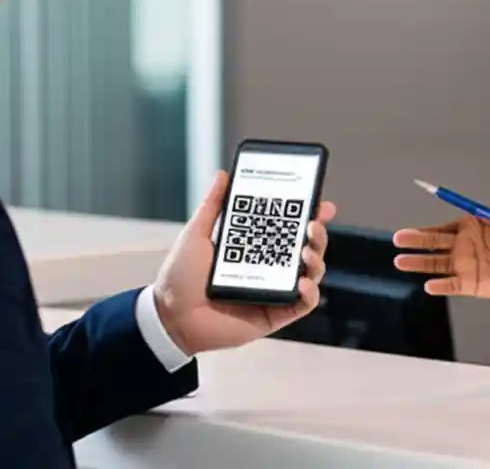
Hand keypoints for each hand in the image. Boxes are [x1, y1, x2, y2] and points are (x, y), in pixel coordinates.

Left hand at [153, 171, 335, 355]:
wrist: (170, 315)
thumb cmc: (180, 277)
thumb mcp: (197, 233)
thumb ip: (213, 205)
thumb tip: (223, 174)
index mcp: (253, 246)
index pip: (288, 228)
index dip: (308, 215)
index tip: (319, 203)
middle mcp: (268, 267)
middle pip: (306, 248)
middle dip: (317, 234)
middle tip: (313, 225)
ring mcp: (273, 291)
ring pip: (311, 274)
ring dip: (316, 260)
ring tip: (306, 252)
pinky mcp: (274, 315)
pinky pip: (302, 305)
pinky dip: (310, 294)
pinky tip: (303, 283)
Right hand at [393, 215, 489, 297]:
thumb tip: (488, 215)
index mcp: (469, 228)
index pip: (443, 227)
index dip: (427, 227)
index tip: (415, 226)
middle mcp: (461, 246)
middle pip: (433, 243)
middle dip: (414, 241)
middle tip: (398, 239)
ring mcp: (463, 266)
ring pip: (435, 263)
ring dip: (418, 262)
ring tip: (400, 261)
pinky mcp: (468, 284)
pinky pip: (450, 285)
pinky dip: (440, 286)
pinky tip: (429, 285)